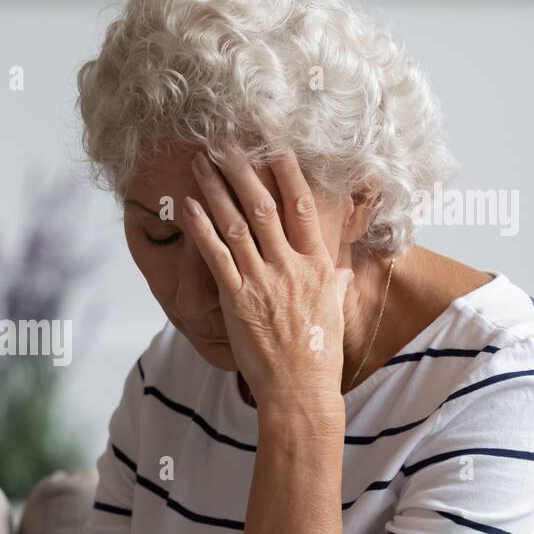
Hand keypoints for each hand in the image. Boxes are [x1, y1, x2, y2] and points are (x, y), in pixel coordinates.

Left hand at [182, 145, 353, 409]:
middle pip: (264, 206)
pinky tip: (188, 207)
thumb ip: (337, 285)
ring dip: (216, 190)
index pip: (303, 207)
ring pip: (236, 224)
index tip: (274, 145)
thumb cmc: (319, 356)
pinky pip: (216, 257)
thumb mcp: (335, 312)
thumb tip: (345, 272)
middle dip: (242, 170)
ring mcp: (263, 282)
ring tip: (201, 163)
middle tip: (224, 142)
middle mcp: (291, 267)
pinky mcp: (238, 300)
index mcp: (318, 265)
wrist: (300, 391)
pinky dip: (201, 229)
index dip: (287, 172)